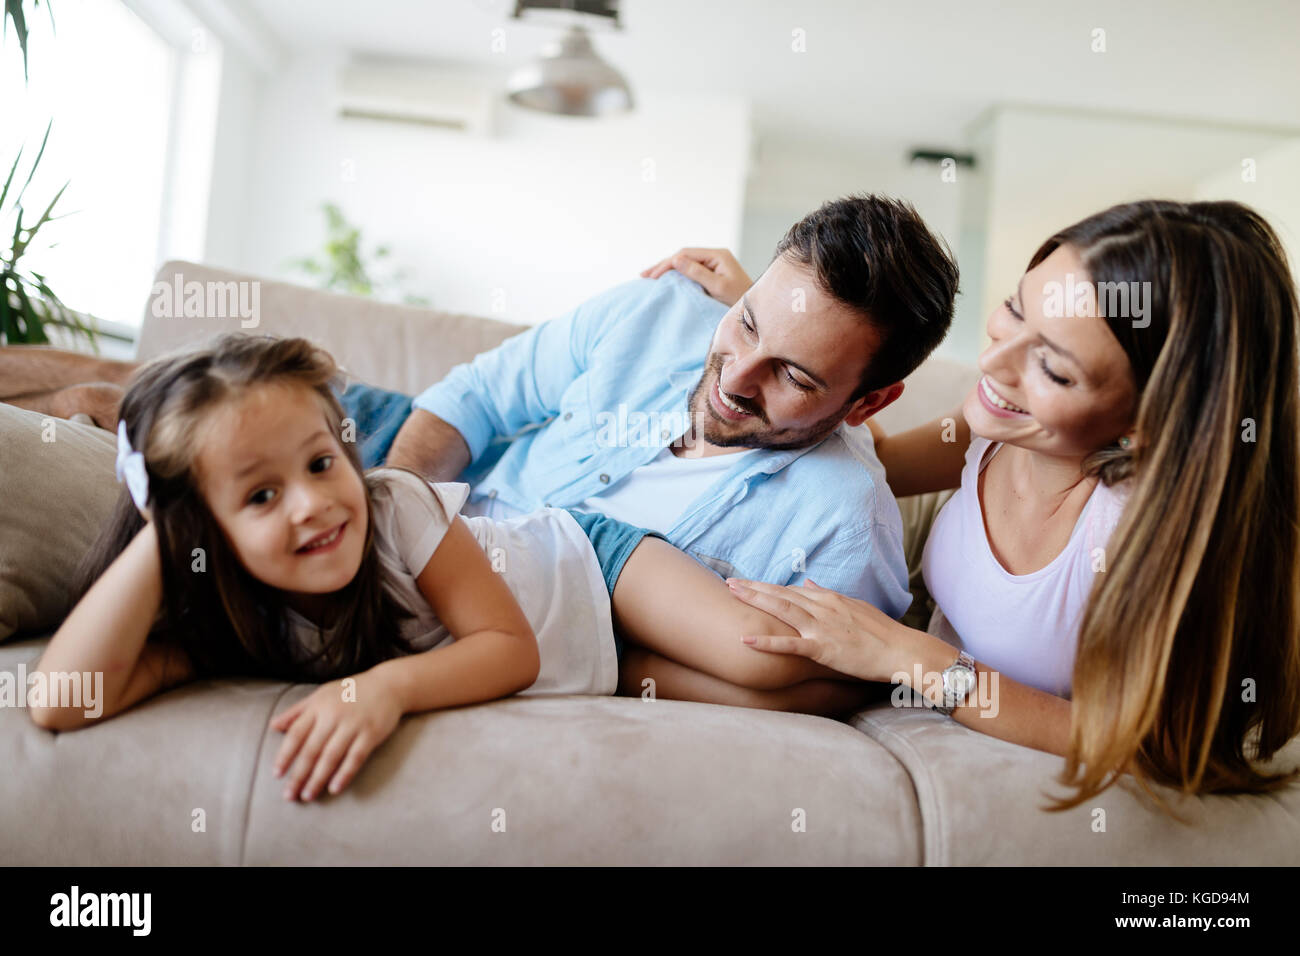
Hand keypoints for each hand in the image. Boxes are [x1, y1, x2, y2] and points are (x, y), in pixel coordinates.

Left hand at [269, 671, 403, 801]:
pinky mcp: (371, 733)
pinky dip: (345, 774)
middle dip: (298, 775)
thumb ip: (297, 711)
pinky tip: (335, 788)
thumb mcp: (321, 695)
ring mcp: (353, 725)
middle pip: (311, 749)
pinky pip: (355, 757)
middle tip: (289, 795)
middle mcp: (333, 715)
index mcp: (318, 706)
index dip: (285, 755)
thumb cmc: (350, 691)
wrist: (388, 684)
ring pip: (331, 756)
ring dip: (318, 779)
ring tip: (308, 796)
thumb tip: (273, 725)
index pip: (296, 734)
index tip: (276, 774)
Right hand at [640, 247, 751, 306]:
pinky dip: (676, 277)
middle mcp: (715, 257)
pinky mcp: (712, 275)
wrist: (755, 314)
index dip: (667, 264)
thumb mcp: (718, 287)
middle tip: (644, 276)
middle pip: (683, 257)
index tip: (652, 276)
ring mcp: (714, 265)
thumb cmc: (740, 301)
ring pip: (685, 264)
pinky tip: (665, 282)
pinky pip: (690, 272)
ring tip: (649, 278)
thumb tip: (676, 260)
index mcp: (718, 255)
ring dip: (667, 271)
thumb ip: (697, 273)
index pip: (685, 254)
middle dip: (663, 266)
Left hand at [725, 578, 910, 682]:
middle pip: (781, 594)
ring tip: (732, 594)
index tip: (748, 583)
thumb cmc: (881, 633)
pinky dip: (767, 642)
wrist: (901, 650)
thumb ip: (828, 595)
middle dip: (753, 587)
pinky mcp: (823, 648)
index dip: (768, 586)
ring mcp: (822, 627)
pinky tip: (746, 639)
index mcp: (830, 598)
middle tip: (729, 582)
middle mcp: (823, 607)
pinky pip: (790, 645)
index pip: (792, 589)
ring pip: (782, 610)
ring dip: (755, 601)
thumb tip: (807, 582)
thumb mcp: (854, 607)